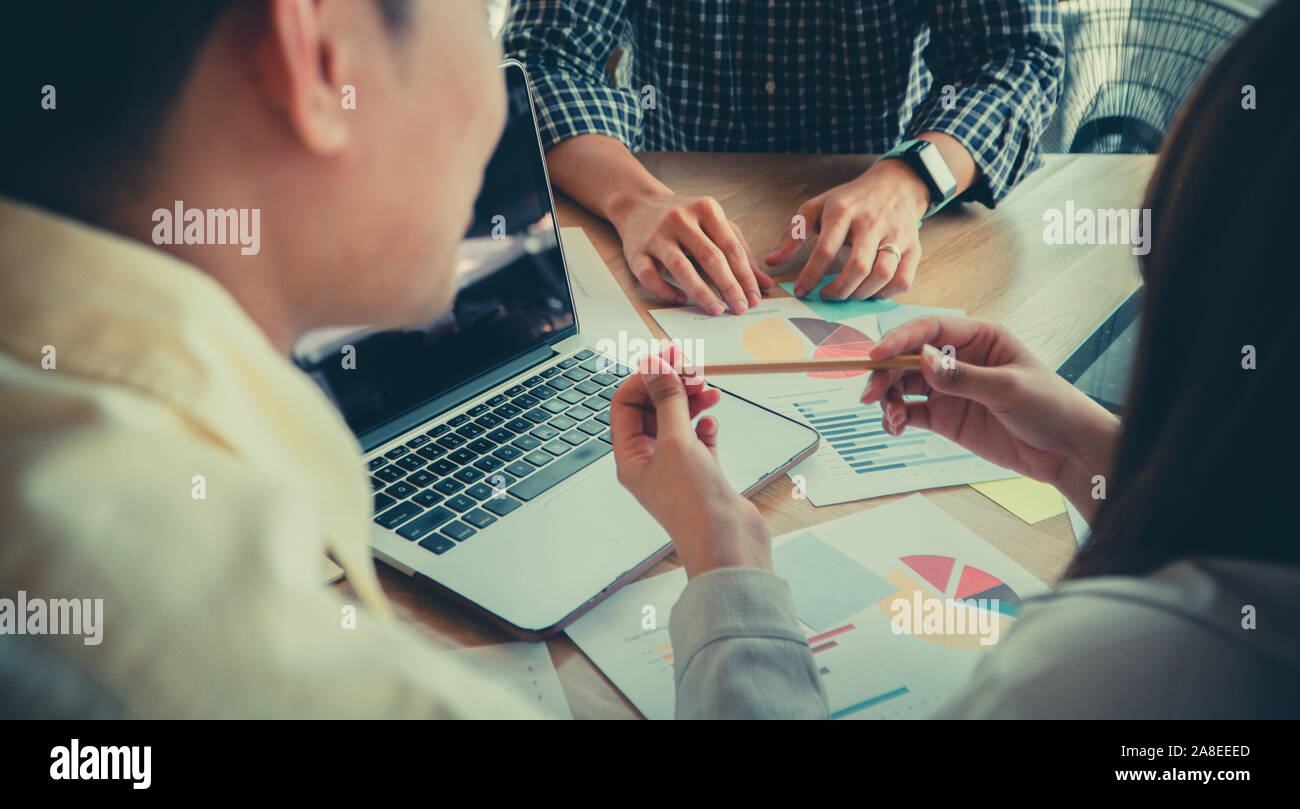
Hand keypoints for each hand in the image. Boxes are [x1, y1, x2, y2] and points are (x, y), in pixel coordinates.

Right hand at [609, 190, 774, 315]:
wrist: (638, 205)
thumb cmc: (685, 219)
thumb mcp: (715, 225)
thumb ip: (741, 252)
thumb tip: (764, 284)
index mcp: (705, 209)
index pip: (731, 247)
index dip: (745, 275)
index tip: (754, 298)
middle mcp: (680, 219)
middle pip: (710, 257)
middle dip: (728, 286)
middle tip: (740, 308)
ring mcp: (656, 235)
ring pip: (680, 267)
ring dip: (701, 292)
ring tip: (717, 310)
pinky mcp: (636, 252)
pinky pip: (650, 277)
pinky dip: (666, 291)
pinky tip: (682, 300)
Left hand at [610, 349, 771, 577]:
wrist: (728, 544)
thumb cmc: (695, 505)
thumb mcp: (676, 442)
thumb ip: (667, 400)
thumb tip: (656, 366)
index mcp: (630, 457)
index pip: (625, 405)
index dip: (644, 379)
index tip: (667, 360)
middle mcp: (650, 462)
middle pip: (652, 409)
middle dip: (671, 387)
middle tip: (693, 370)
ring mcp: (676, 469)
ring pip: (678, 421)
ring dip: (691, 401)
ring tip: (709, 390)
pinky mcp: (702, 474)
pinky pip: (698, 439)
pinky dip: (704, 425)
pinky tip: (712, 421)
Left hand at [766, 158, 928, 299]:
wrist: (896, 184)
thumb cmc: (851, 200)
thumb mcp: (817, 207)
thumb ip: (794, 234)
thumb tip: (772, 261)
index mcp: (843, 211)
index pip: (825, 250)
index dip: (810, 276)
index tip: (801, 291)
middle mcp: (872, 223)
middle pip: (857, 267)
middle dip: (838, 290)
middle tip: (826, 296)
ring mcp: (896, 235)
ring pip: (882, 275)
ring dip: (861, 294)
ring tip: (847, 294)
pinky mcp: (914, 247)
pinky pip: (903, 280)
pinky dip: (886, 294)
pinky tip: (870, 292)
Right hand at [860, 317, 1120, 506]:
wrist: (1065, 450)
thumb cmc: (1050, 406)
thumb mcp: (1008, 388)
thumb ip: (963, 376)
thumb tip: (922, 358)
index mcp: (979, 338)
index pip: (930, 330)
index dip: (900, 340)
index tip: (876, 356)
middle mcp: (959, 359)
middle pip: (908, 357)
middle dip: (885, 374)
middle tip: (870, 394)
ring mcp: (949, 388)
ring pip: (903, 384)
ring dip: (889, 398)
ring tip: (891, 418)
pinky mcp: (944, 417)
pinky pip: (910, 412)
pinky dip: (896, 418)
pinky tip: (895, 427)